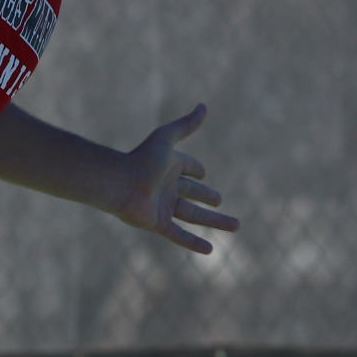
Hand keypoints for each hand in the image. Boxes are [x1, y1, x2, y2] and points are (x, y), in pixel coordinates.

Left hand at [114, 103, 239, 252]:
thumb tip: (203, 106)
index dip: (196, 169)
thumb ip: (185, 125)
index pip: (188, 167)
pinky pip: (179, 235)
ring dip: (215, 221)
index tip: (203, 172)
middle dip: (207, 196)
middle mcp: (167, 186)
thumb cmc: (142, 159)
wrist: (119, 183)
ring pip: (195, 216)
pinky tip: (210, 250)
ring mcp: (163, 206)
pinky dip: (194, 243)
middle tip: (219, 200)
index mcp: (169, 166)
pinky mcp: (157, 223)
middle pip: (193, 193)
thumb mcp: (166, 138)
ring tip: (237, 225)